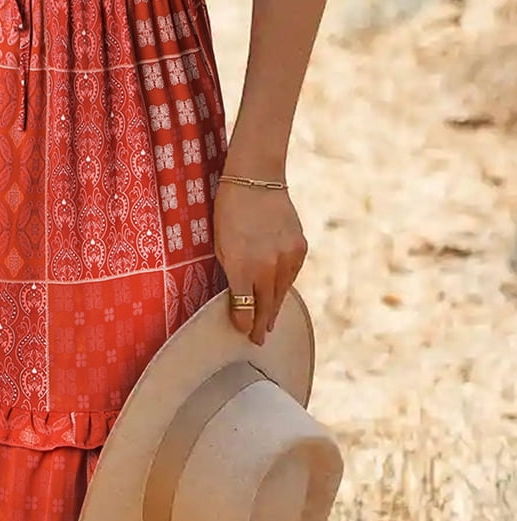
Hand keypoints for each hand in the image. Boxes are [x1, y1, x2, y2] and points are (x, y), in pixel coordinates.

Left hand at [213, 181, 307, 345]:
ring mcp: (288, 258)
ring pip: (282, 293)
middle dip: (261, 324)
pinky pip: (291, 275)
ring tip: (268, 322)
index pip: (245, 308)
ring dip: (275, 308)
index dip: (244, 324)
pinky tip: (278, 294)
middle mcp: (269, 267)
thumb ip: (231, 276)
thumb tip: (238, 301)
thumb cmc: (229, 212)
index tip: (243, 332)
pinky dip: (284, 286)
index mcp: (243, 267)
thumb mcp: (220, 246)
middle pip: (267, 306)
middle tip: (258, 340)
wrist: (257, 179)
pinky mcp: (300, 249)